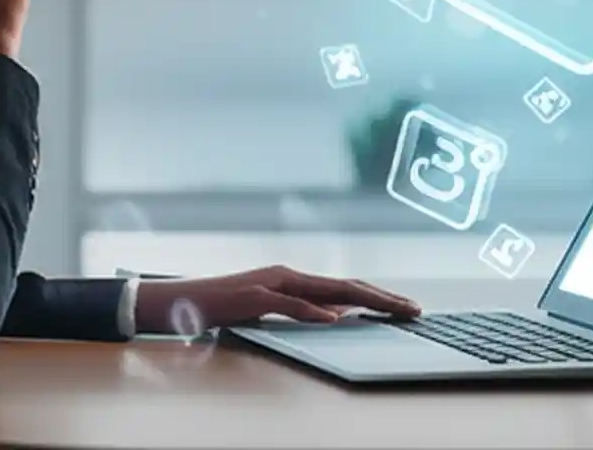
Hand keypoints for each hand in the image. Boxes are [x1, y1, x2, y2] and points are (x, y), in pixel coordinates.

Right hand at [134, 265, 420, 332]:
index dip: (379, 296)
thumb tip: (336, 315)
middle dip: (385, 297)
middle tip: (416, 309)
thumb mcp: (269, 309)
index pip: (346, 287)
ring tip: (391, 310)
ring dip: (363, 300)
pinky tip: (333, 317)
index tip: (406, 308)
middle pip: (346, 286)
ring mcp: (271, 283)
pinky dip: (312, 310)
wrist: (177, 299)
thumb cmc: (222, 307)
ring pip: (326, 290)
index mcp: (294, 279)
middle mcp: (288, 275)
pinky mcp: (252, 296)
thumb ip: (300, 308)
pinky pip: (287, 304)